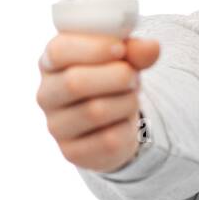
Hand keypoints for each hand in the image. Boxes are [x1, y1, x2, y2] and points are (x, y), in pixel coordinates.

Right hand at [36, 31, 161, 172]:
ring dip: (126, 101)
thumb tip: (151, 47)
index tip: (120, 48)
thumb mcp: (122, 61)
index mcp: (50, 63)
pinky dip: (127, 127)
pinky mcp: (72, 152)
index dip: (93, 48)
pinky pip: (108, 138)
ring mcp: (56, 126)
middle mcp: (46, 95)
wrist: (111, 126)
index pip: (59, 51)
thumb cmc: (110, 83)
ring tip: (131, 97)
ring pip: (96, 111)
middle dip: (115, 76)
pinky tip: (125, 122)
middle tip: (132, 76)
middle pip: (75, 82)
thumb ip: (135, 51)